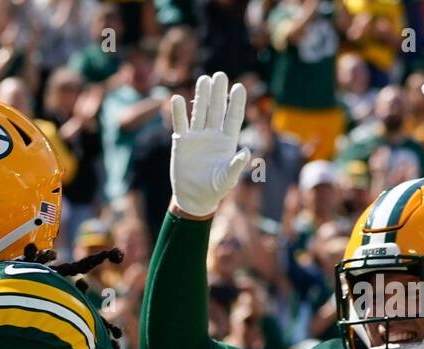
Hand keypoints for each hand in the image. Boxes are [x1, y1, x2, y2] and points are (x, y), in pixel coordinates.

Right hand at [169, 72, 250, 218]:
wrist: (194, 198)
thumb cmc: (214, 190)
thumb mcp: (227, 179)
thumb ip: (236, 166)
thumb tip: (246, 152)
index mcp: (227, 141)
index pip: (233, 117)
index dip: (236, 103)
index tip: (239, 87)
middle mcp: (213, 135)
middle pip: (217, 109)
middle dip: (218, 93)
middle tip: (219, 76)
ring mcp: (197, 136)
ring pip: (200, 112)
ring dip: (201, 96)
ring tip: (203, 79)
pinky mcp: (182, 142)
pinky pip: (180, 124)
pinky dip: (178, 112)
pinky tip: (177, 99)